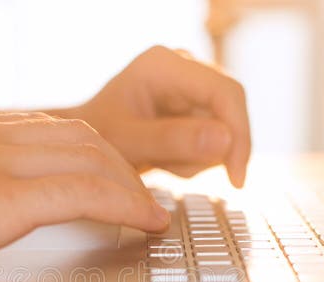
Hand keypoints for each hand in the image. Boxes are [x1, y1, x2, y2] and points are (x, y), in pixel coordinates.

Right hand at [0, 113, 168, 281]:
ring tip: (153, 210)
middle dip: (121, 165)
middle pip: (81, 138)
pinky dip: (128, 205)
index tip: (106, 172)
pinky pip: (87, 193)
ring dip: (133, 185)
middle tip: (142, 193)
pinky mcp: (2, 199)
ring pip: (95, 158)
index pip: (46, 130)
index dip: (88, 152)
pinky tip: (148, 222)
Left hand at [70, 46, 251, 186]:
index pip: (224, 92)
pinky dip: (195, 158)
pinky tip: (166, 158)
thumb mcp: (127, 143)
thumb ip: (172, 141)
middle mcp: (183, 67)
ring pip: (224, 129)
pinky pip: (216, 138)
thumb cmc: (96, 139)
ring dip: (198, 157)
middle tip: (181, 172)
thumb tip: (226, 139)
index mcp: (164, 65)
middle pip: (230, 109)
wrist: (85, 144)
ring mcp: (192, 86)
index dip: (238, 133)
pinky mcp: (196, 106)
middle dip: (213, 149)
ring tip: (159, 161)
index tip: (235, 175)